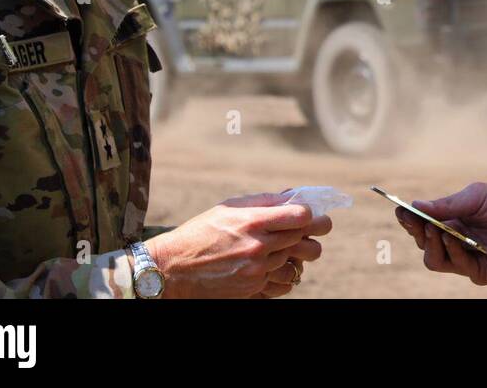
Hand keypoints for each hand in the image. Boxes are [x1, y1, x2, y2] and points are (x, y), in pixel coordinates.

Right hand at [145, 192, 332, 298]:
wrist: (173, 269)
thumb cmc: (200, 232)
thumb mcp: (229, 208)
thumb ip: (264, 202)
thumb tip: (293, 197)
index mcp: (253, 222)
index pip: (303, 216)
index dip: (310, 214)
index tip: (305, 214)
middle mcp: (258, 247)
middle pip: (307, 241)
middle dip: (312, 234)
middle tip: (307, 231)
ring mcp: (257, 272)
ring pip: (297, 263)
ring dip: (295, 255)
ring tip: (283, 248)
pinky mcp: (253, 289)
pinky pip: (284, 283)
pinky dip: (284, 275)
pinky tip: (275, 266)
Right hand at [397, 182, 486, 284]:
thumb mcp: (475, 196)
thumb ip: (446, 204)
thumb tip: (414, 206)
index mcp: (454, 222)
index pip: (424, 225)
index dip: (410, 219)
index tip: (399, 209)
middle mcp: (458, 242)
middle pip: (425, 244)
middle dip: (416, 230)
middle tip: (413, 218)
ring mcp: (469, 258)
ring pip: (435, 260)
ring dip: (431, 243)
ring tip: (433, 227)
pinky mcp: (483, 272)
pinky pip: (459, 266)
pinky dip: (453, 250)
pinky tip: (454, 236)